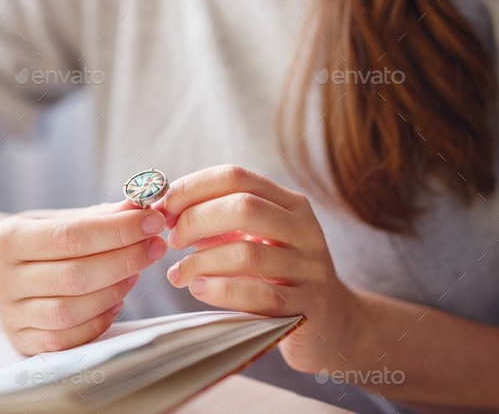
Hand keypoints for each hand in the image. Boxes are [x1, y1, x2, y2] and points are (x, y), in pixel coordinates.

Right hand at [0, 201, 166, 354]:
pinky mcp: (22, 342)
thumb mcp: (58, 217)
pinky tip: (118, 299)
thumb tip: (144, 207)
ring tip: (136, 271)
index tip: (152, 221)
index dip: (118, 230)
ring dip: (115, 290)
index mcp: (8, 239)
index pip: (72, 235)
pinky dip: (99, 320)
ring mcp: (10, 316)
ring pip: (71, 311)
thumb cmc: (34, 237)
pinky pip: (67, 339)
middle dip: (125, 259)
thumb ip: (100, 215)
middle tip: (155, 245)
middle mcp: (3, 280)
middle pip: (75, 275)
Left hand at [157, 164, 359, 372]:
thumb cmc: (280, 274)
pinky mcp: (308, 308)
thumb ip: (220, 221)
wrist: (333, 322)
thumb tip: (167, 210)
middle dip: (197, 220)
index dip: (194, 187)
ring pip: (248, 253)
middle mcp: (304, 229)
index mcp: (290, 203)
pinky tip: (199, 290)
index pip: (236, 176)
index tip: (165, 206)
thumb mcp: (256, 237)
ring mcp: (310, 268)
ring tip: (179, 273)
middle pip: (244, 207)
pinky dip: (221, 291)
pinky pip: (259, 296)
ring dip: (201, 262)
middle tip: (174, 239)